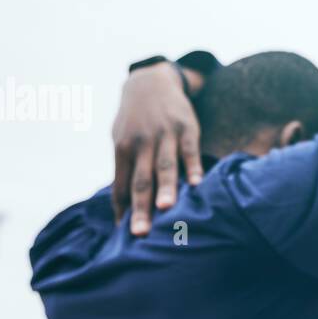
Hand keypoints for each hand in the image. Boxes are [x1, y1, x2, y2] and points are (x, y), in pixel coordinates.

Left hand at [110, 62, 203, 235]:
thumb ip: (125, 168)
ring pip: (165, 166)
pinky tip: (197, 183)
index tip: (123, 237)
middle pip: (141, 181)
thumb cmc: (135, 119)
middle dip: (140, 208)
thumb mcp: (122, 138)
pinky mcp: (186, 128)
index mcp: (122, 149)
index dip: (122, 210)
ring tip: (167, 209)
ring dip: (166, 188)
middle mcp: (141, 143)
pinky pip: (190, 151)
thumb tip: (122, 204)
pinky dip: (193, 167)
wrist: (151, 81)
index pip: (121, 185)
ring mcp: (164, 135)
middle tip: (140, 233)